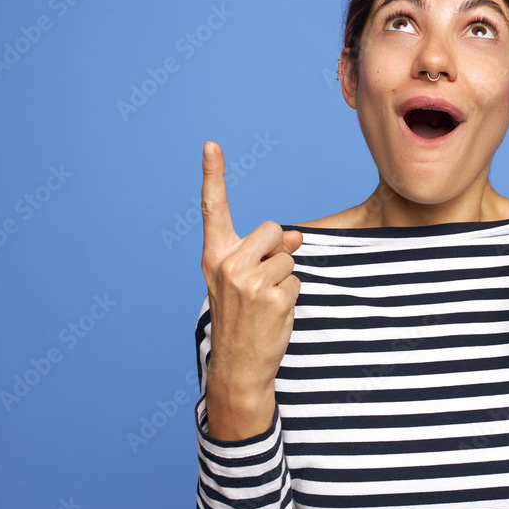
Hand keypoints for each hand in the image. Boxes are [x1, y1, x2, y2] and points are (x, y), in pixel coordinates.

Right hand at [200, 141, 302, 439]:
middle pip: (271, 230)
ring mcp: (249, 281)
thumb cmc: (240, 318)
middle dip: (276, 251)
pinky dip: (291, 297)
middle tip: (259, 284)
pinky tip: (273, 315)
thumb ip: (262, 251)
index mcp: (214, 256)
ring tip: (264, 304)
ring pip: (288, 258)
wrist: (238, 364)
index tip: (211, 145)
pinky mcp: (273, 297)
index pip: (213, 209)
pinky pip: (296, 281)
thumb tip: (294, 237)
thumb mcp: (241, 280)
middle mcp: (227, 264)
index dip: (213, 175)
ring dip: (284, 279)